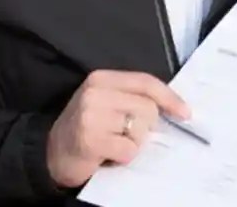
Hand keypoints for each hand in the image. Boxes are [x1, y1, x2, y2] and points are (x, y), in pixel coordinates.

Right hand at [46, 70, 190, 188]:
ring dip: (132, 143)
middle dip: (144, 127)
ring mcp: (92, 116)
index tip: (185, 112)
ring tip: (112, 143)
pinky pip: (129, 150)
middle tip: (123, 135)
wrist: (51, 154)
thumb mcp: (106, 103)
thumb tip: (173, 107)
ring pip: (141, 130)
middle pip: (148, 108)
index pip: (145, 82)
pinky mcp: (91, 140)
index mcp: (101, 78)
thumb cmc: (86, 128)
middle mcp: (96, 93)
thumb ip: (132, 98)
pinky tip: (106, 155)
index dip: (169, 97)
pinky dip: (123, 158)